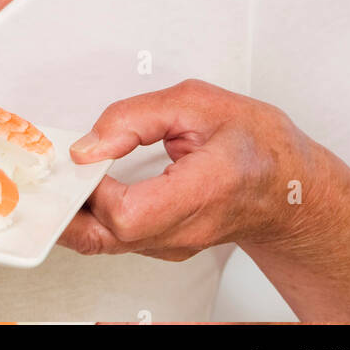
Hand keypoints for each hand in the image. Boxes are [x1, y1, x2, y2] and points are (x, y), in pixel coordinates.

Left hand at [60, 78, 321, 258]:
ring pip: (105, 243)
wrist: (289, 185)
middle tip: (59, 170)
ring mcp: (175, 245)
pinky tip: (89, 188)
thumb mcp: (197, 102)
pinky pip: (117, 239)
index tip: (88, 155)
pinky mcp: (166, 246)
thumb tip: (90, 144)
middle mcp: (187, 229)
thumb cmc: (256, 143)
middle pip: (106, 237)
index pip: (128, 213)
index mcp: (205, 189)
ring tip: (71, 174)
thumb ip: (135, 117)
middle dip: (71, 203)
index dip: (94, 185)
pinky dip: (94, 215)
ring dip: (78, 209)